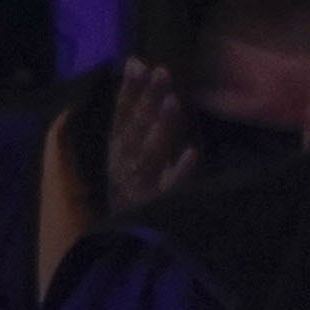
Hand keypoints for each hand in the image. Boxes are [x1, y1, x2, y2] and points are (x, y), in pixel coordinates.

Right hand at [101, 55, 199, 217]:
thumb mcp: (131, 157)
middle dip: (146, 101)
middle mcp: (124, 166)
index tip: (137, 64)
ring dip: (160, 129)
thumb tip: (138, 68)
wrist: (125, 245)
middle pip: (134, 130)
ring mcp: (139, 186)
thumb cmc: (135, 194)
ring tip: (173, 103)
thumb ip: (137, 118)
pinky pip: (170, 189)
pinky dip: (179, 172)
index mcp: (117, 154)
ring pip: (149, 154)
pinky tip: (192, 155)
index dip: (128, 92)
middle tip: (162, 72)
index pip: (120, 118)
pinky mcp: (156, 207)